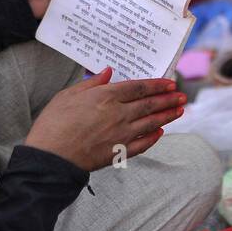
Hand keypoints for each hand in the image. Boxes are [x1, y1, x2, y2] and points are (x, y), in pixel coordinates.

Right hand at [24, 68, 184, 170]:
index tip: (170, 83)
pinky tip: (160, 132)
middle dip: (168, 99)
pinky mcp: (118, 152)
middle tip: (182, 95)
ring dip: (168, 116)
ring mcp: (121, 134)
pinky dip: (153, 137)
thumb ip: (91, 83)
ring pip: (151, 122)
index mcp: (106, 96)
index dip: (157, 85)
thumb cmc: (53, 124)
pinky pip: (142, 144)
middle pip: (149, 104)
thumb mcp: (67, 95)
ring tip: (180, 110)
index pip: (139, 87)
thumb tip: (109, 72)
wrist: (49, 158)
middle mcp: (118, 114)